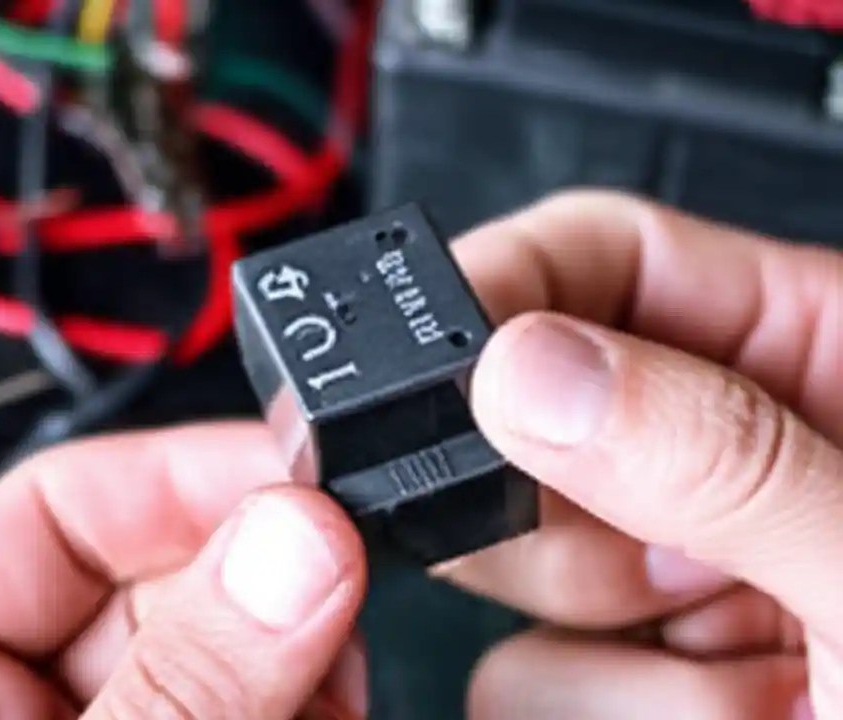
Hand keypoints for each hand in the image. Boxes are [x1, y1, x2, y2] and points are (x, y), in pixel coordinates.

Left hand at [0, 424, 369, 718]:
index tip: (304, 472)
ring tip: (337, 684)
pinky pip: (261, 715)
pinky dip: (311, 707)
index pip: (51, 506)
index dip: (184, 469)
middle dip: (266, 578)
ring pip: (229, 654)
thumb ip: (170, 684)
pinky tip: (335, 709)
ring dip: (305, 652)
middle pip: (161, 579)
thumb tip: (290, 541)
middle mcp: (5, 706)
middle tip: (344, 590)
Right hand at [445, 191, 841, 718]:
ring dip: (607, 649)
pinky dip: (603, 714)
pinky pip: (517, 676)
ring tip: (765, 678)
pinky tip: (741, 717)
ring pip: (501, 567)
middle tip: (665, 561)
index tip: (442, 367)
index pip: (602, 257)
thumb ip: (725, 458)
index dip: (508, 293)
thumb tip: (529, 366)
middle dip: (555, 504)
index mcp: (813, 359)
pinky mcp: (632, 679)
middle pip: (519, 416)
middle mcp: (722, 461)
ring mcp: (670, 577)